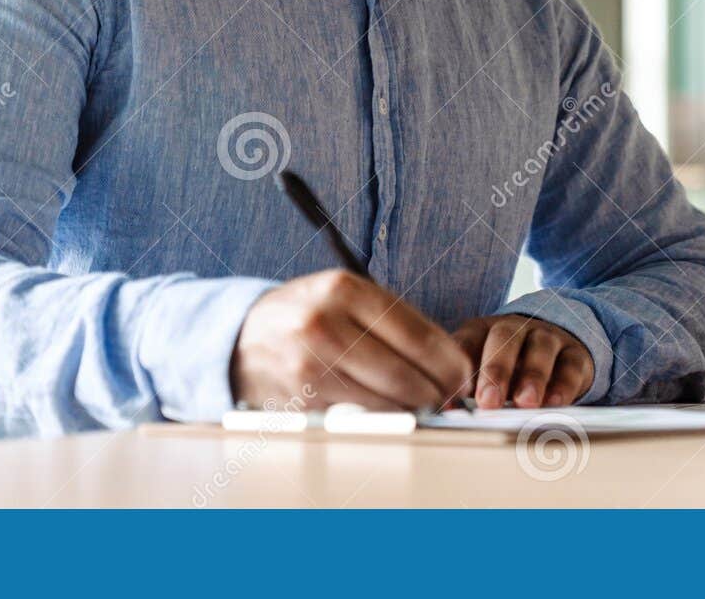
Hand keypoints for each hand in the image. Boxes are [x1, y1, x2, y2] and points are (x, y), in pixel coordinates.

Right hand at [230, 269, 474, 411]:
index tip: (464, 374)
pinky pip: (359, 415)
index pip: (419, 333)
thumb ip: (392, 321)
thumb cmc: (305, 316)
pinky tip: (385, 407)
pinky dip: (380, 416)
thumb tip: (449, 360)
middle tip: (447, 397)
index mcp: (344, 288)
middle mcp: (326, 322)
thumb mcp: (343, 297)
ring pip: (386, 401)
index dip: (451, 362)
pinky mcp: (302, 398)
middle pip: (406, 373)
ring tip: (419, 402)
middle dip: (436, 392)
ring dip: (411, 408)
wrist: (241, 339)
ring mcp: (310, 363)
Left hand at [452, 314, 594, 408]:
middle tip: (488, 401)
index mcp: (484, 329)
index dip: (460, 365)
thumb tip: (448, 409)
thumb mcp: (484, 366)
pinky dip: (564, 384)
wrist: (556, 346)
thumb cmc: (510, 364)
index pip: (469, 340)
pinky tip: (555, 403)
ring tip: (524, 402)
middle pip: (504, 337)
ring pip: (541, 348)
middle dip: (496, 369)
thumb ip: (467, 385)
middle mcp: (516, 327)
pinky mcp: (576, 353)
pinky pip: (571, 365)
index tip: (454, 394)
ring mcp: (548, 337)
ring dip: (532, 376)